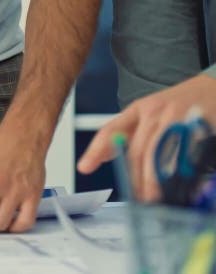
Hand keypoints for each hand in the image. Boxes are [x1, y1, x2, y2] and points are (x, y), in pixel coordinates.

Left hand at [78, 74, 215, 200]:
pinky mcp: (195, 127)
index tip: (84, 167)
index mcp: (139, 109)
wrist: (214, 88)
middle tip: (137, 197)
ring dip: (153, 179)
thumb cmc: (181, 105)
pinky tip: (175, 182)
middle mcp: (154, 112)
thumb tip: (104, 156)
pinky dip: (177, 170)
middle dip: (136, 177)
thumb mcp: (151, 113)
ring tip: (152, 196)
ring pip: (158, 153)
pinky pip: (183, 153)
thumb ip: (129, 134)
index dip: (96, 149)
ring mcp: (175, 118)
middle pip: (137, 149)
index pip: (111, 129)